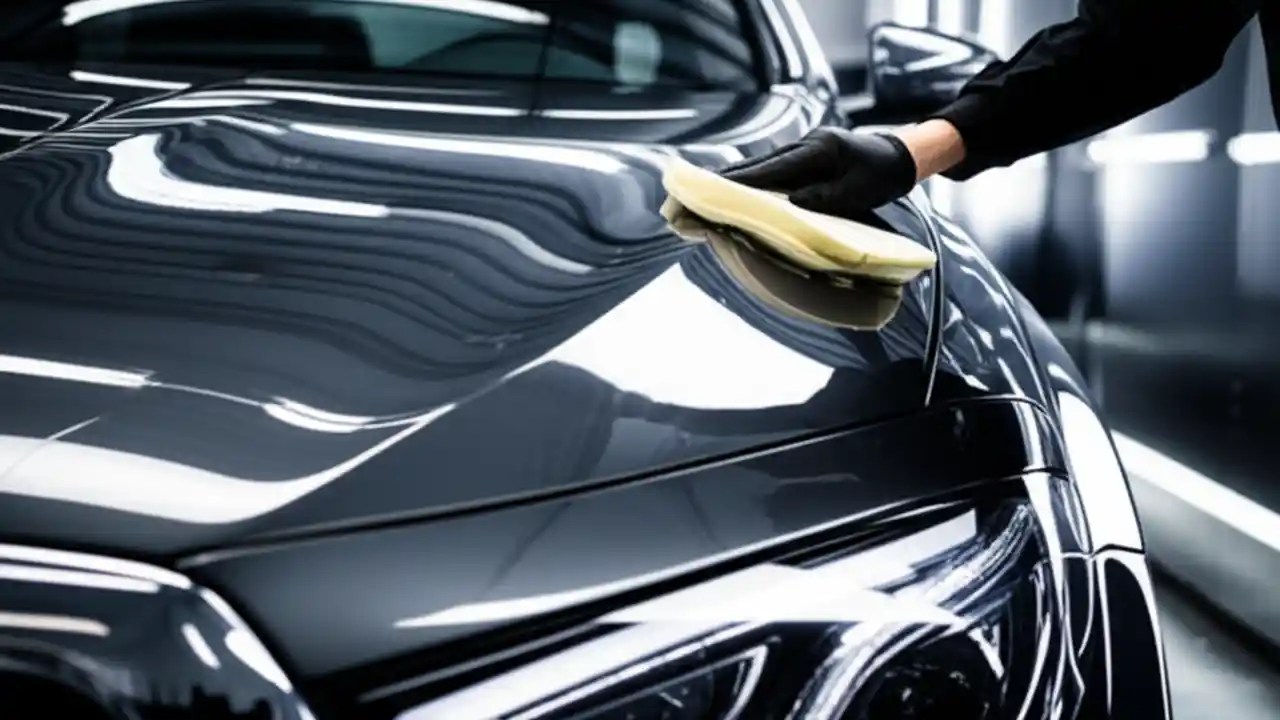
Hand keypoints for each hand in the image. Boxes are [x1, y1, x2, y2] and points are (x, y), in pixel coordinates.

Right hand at [720, 127, 917, 218]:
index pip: (772, 169)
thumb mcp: (858, 191)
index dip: (740, 182)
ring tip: (703, 193)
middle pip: (759, 165)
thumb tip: (791, 204)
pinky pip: (772, 169)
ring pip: (763, 166)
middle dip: (725, 180)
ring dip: (735, 180)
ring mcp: (804, 147)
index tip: (711, 189)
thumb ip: (825, 197)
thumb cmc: (882, 176)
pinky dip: (752, 180)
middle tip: (692, 191)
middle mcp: (806, 144)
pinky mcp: (805, 156)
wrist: (899, 155)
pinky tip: (734, 189)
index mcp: (819, 150)